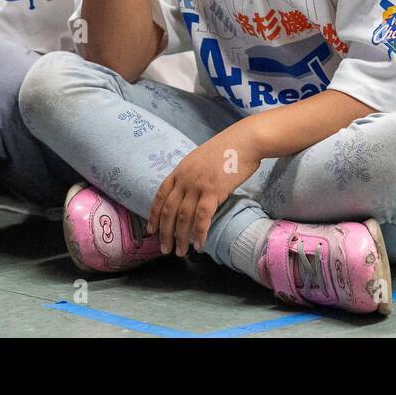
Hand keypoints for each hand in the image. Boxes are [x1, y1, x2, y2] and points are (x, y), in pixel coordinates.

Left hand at [148, 127, 260, 256]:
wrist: (244, 141)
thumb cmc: (226, 150)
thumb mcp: (200, 159)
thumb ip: (191, 175)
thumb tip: (188, 192)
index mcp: (180, 170)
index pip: (160, 195)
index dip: (154, 215)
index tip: (151, 230)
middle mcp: (185, 178)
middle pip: (169, 210)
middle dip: (165, 233)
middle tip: (165, 249)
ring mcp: (198, 185)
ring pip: (183, 217)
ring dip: (180, 237)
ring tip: (180, 252)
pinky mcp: (213, 191)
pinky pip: (202, 217)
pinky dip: (199, 233)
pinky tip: (199, 245)